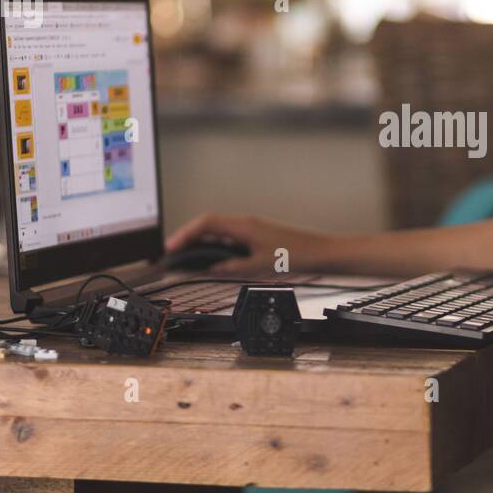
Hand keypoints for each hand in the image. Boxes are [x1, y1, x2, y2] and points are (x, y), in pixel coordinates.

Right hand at [165, 213, 332, 275]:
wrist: (321, 252)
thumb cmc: (297, 255)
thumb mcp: (259, 266)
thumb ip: (232, 267)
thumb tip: (211, 269)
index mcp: (244, 226)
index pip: (206, 224)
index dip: (185, 234)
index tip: (171, 247)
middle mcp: (246, 224)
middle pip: (209, 225)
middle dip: (188, 237)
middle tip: (173, 252)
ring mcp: (252, 229)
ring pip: (219, 231)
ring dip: (201, 241)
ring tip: (187, 256)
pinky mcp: (258, 237)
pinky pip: (230, 237)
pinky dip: (216, 246)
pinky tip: (213, 258)